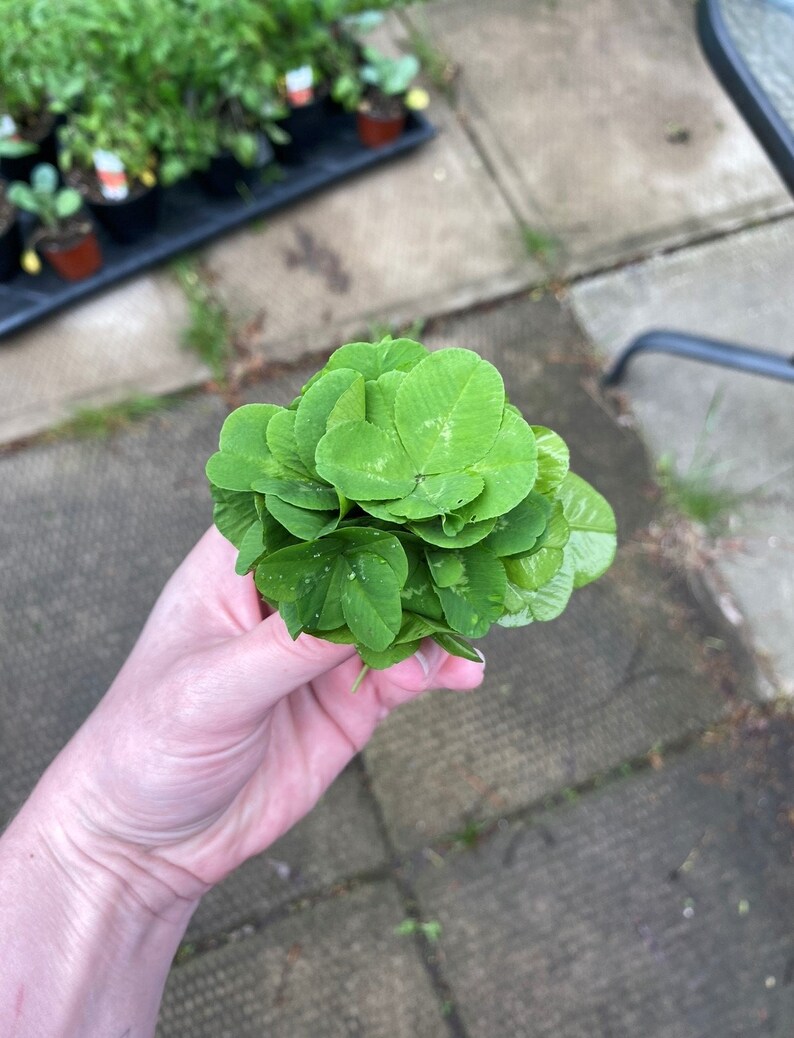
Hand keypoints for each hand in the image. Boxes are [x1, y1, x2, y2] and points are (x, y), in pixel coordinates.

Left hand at [45, 526, 483, 898]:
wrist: (153, 845)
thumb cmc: (149, 743)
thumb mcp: (214, 688)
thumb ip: (292, 649)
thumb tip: (371, 610)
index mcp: (237, 567)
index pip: (300, 506)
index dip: (353, 488)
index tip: (412, 474)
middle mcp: (287, 597)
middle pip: (362, 555)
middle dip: (413, 552)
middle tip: (467, 547)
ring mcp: (322, 649)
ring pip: (395, 613)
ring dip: (433, 616)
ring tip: (465, 624)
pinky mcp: (348, 699)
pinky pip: (404, 673)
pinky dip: (436, 668)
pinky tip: (462, 674)